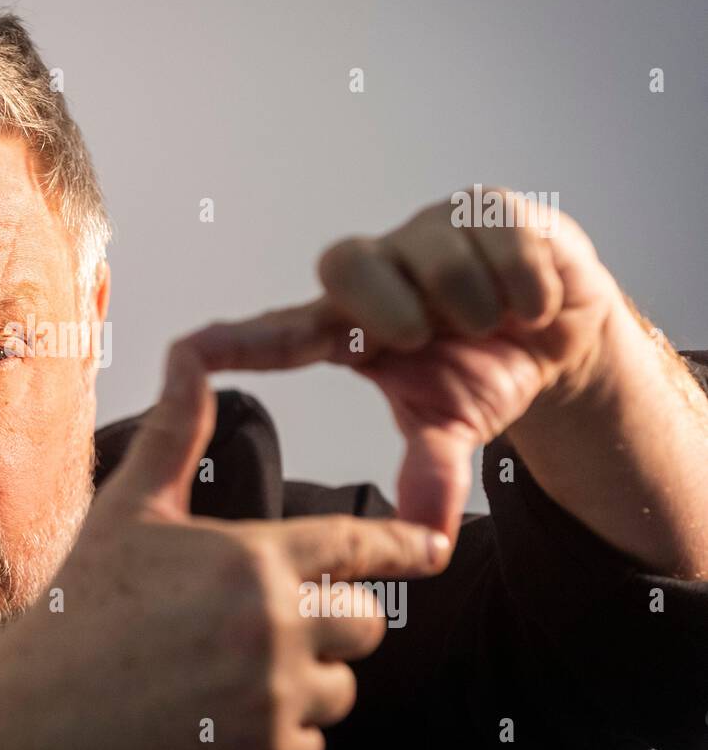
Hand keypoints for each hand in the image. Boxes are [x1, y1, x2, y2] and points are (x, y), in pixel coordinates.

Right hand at [0, 339, 450, 749]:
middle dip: (331, 623)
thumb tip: (187, 353)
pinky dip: (277, 737)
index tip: (434, 549)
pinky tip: (218, 720)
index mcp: (251, 560)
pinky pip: (309, 748)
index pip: (358, 547)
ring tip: (229, 674)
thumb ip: (174, 434)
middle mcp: (275, 629)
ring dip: (303, 684)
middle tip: (270, 624)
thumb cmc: (78, 610)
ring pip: (339, 691)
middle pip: (364, 625)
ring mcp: (273, 701)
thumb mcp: (127, 512)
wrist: (31, 719)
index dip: (402, 547)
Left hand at [186, 187, 625, 541]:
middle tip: (430, 337)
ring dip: (480, 306)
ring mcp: (425, 231)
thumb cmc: (483, 369)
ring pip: (435, 255)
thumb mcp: (453, 423)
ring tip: (496, 322)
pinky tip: (531, 303)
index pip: (275, 331)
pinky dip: (527, 286)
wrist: (563, 332)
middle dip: (393, 308)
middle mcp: (376, 269)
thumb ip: (431, 471)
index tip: (185, 353)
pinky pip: (501, 237)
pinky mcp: (484, 206)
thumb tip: (428, 542)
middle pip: (342, 263)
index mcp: (348, 325)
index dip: (233, 341)